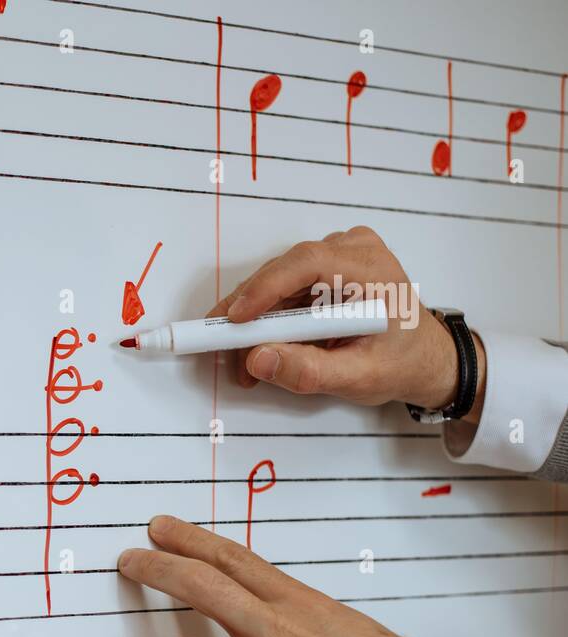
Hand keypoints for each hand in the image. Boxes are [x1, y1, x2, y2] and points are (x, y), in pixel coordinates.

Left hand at [118, 515, 437, 636]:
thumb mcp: (338, 621)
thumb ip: (296, 615)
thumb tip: (268, 614)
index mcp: (293, 602)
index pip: (231, 559)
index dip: (189, 539)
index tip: (159, 528)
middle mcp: (275, 628)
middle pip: (202, 587)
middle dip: (157, 571)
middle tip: (129, 563)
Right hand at [212, 226, 484, 421]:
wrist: (424, 359)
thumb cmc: (401, 364)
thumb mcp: (358, 376)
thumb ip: (309, 371)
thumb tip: (256, 360)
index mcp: (372, 269)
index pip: (308, 263)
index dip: (265, 288)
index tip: (233, 318)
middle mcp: (353, 250)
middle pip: (284, 272)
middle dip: (249, 314)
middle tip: (220, 349)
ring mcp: (338, 255)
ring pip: (278, 282)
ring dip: (254, 322)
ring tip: (241, 362)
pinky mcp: (325, 269)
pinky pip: (284, 289)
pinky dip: (267, 320)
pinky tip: (258, 349)